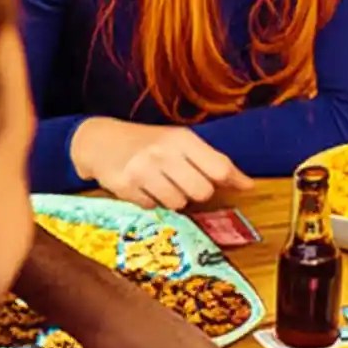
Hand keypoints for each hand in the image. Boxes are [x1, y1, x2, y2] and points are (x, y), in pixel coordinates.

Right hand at [70, 117, 252, 209]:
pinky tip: (143, 187)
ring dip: (173, 199)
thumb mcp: (183, 145)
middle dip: (196, 192)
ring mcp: (143, 170)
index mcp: (183, 139)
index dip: (229, 182)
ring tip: (161, 183)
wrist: (99, 141)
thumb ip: (215, 164)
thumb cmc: (150, 143)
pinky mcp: (126, 186)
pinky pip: (153, 207)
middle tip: (183, 182)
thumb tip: (248, 185)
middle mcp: (163, 152)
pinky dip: (151, 202)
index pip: (219, 168)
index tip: (230, 186)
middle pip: (202, 192)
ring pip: (178, 204)